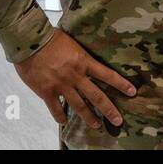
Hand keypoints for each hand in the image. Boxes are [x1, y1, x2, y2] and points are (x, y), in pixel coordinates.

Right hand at [14, 29, 135, 128]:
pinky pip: (55, 108)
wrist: (30, 42)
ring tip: (96, 125)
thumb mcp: (73, 43)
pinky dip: (60, 116)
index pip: (107, 74)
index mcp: (84, 62)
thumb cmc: (51, 38)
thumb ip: (81, 55)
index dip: (121, 84)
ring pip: (78, 106)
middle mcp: (75, 76)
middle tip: (118, 120)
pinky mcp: (46, 92)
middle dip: (109, 109)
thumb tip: (87, 59)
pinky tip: (64, 122)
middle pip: (96, 96)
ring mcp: (61, 85)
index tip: (132, 92)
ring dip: (88, 117)